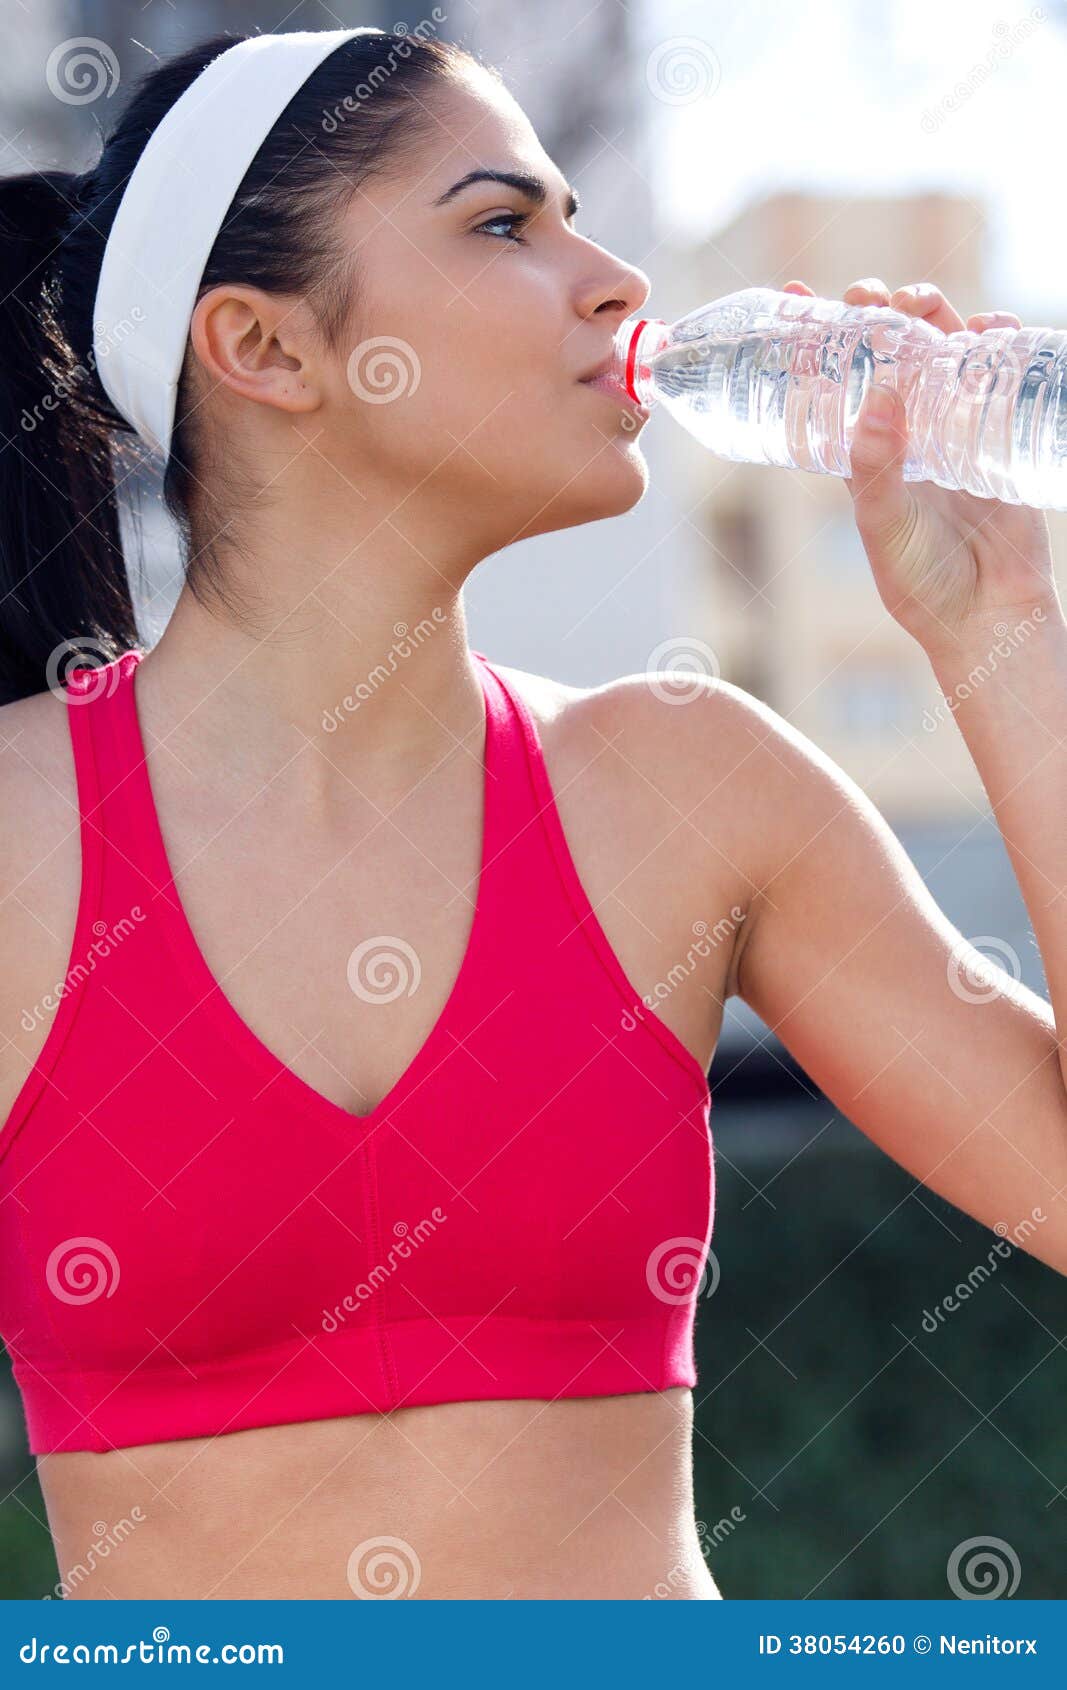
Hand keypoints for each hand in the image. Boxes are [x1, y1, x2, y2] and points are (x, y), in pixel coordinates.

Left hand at [782, 277, 1060, 653]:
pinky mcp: (994, 431)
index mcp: (860, 454)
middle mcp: (902, 433)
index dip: (810, 337)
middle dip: (875, 312)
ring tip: (920, 300)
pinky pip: (992, 371)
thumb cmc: (924, 582)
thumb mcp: (885, 526)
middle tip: (867, 295)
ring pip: (936, 351)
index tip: (792, 295)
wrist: (990, 613)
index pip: (827, 383)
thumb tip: (876, 391)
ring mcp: (949, 427)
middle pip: (883, 353)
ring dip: (930, 315)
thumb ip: (876, 466)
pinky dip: (993, 339)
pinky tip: (990, 325)